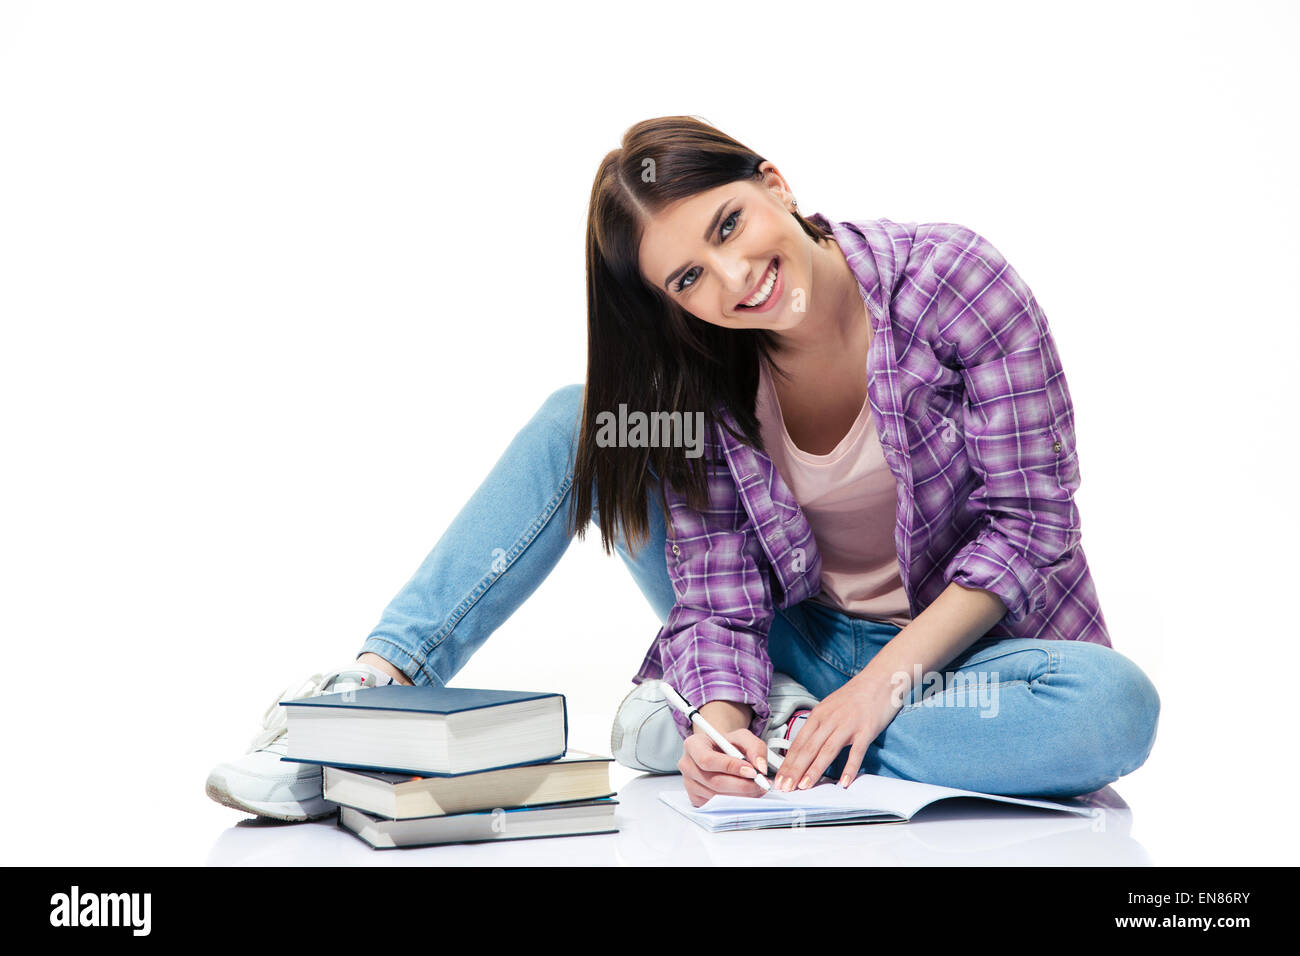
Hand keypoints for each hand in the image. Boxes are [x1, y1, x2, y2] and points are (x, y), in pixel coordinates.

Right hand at [678, 728, 769, 807]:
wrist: (720, 753)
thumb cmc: (727, 745)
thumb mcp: (742, 737)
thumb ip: (754, 747)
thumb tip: (760, 767)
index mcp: (693, 745)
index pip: (707, 759)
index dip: (730, 767)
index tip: (751, 771)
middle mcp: (687, 765)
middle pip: (714, 781)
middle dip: (742, 785)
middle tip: (760, 783)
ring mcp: (689, 784)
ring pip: (717, 796)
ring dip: (741, 795)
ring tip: (756, 788)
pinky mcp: (695, 799)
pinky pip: (716, 805)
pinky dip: (735, 802)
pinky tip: (745, 794)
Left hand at [773, 672, 901, 791]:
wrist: (879, 680)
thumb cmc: (854, 697)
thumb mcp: (829, 708)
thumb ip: (818, 727)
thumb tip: (805, 748)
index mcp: (818, 715)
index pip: (798, 743)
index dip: (787, 763)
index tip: (779, 779)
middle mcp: (829, 720)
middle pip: (808, 748)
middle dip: (794, 770)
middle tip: (784, 788)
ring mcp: (848, 725)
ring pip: (827, 750)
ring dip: (815, 770)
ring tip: (805, 787)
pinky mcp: (866, 730)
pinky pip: (856, 751)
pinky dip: (849, 767)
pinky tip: (844, 782)